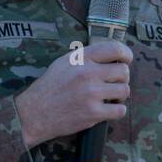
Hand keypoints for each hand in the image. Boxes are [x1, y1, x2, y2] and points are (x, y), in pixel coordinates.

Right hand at [15, 39, 131, 147]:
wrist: (35, 112)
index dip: (126, 54)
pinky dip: (117, 111)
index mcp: (81, 58)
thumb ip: (86, 56)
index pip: (115, 48)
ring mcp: (92, 93)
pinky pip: (120, 110)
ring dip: (120, 95)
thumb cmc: (50, 87)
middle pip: (123, 71)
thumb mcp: (64, 62)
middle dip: (122, 78)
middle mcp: (88, 73)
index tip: (127, 60)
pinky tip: (108, 109)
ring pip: (124, 90)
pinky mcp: (93, 113)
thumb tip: (110, 54)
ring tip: (110, 97)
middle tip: (114, 83)